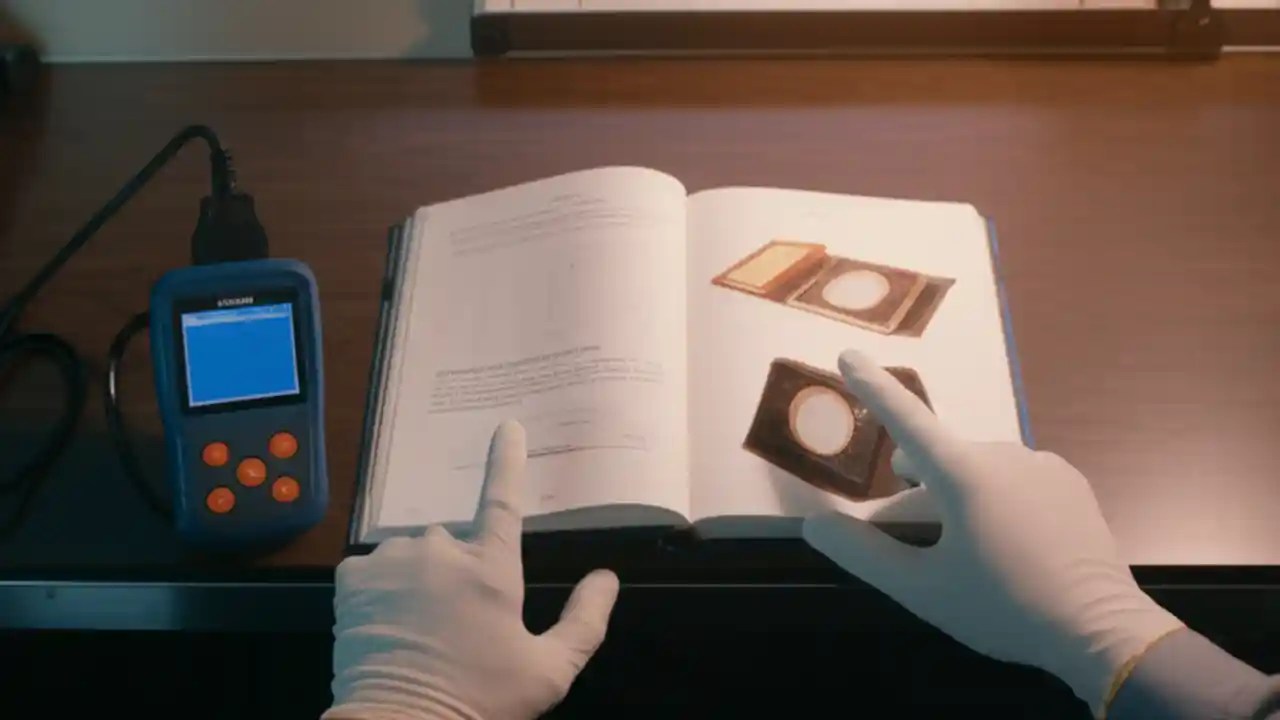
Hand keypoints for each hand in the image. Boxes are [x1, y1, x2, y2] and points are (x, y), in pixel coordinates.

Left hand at [325, 421, 619, 719]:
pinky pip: (373, 570)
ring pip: (412, 556)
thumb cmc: (479, 701)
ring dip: (417, 580)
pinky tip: (387, 626)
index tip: (507, 426)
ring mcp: (392, 561)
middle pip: (454, 543)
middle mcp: (441, 552)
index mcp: (491, 568)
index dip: (507, 460)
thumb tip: (606, 578)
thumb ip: (585, 621)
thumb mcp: (548, 672)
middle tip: (458, 624)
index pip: (503, 499)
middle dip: (457, 572)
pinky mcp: (352, 577)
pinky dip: (380, 591)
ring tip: (419, 631)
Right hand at [803, 350, 1183, 713]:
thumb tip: (815, 523)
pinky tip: (1008, 541)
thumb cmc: (1003, 607)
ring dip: (958, 491)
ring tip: (965, 544)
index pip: (905, 419)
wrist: (1100, 629)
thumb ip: (863, 553)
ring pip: (978, 466)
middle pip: (940, 455)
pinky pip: (1015, 476)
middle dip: (918, 481)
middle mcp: (1003, 454)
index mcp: (963, 474)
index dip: (873, 387)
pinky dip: (997, 496)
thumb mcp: (922, 590)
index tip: (848, 354)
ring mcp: (1042, 464)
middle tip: (915, 532)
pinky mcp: (1070, 481)